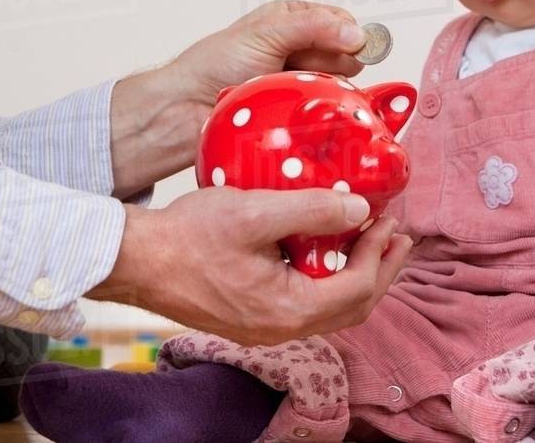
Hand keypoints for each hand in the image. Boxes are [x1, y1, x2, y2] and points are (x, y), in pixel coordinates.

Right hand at [89, 186, 412, 345]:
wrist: (136, 259)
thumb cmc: (189, 235)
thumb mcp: (257, 211)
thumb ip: (313, 209)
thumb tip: (361, 206)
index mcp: (288, 310)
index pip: (356, 288)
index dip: (380, 253)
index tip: (390, 219)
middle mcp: (280, 328)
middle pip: (351, 307)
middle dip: (380, 269)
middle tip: (397, 236)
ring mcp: (264, 326)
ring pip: (329, 308)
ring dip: (355, 272)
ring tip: (368, 238)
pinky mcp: (251, 315)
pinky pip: (305, 302)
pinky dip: (326, 275)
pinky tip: (323, 246)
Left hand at [172, 0, 368, 105]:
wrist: (188, 108)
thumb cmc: (215, 65)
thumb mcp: (266, 33)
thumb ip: (313, 27)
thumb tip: (357, 34)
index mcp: (294, 19)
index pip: (342, 21)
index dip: (345, 34)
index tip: (335, 46)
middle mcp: (301, 48)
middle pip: (346, 53)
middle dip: (328, 61)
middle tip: (297, 66)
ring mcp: (303, 80)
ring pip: (339, 82)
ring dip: (320, 86)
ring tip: (288, 89)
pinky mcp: (301, 111)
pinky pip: (327, 110)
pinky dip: (317, 108)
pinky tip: (296, 108)